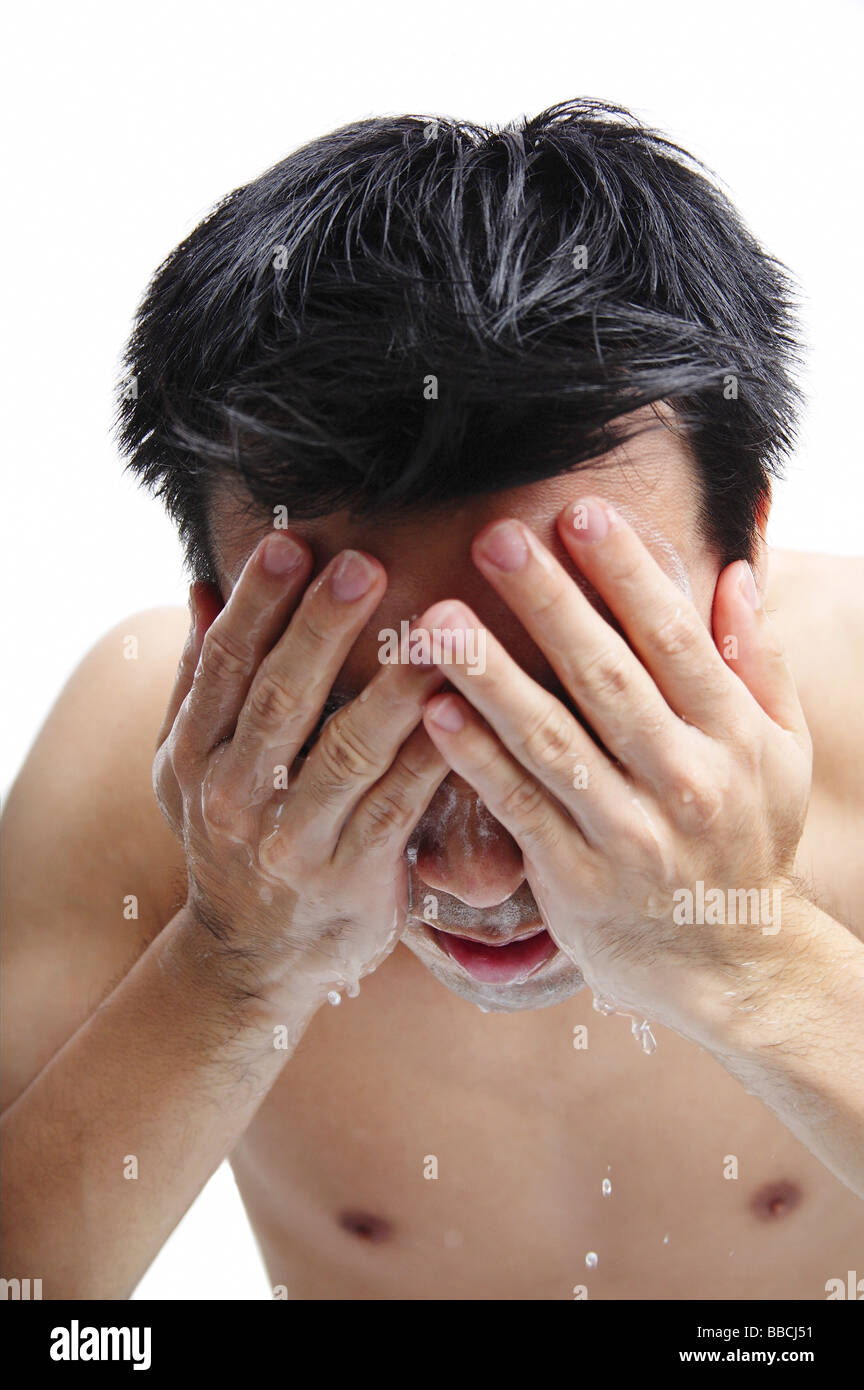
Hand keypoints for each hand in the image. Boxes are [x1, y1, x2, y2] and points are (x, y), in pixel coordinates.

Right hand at [153, 534, 447, 1009]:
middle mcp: (237, 795)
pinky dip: (431, 754)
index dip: (257, 603)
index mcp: (197, 755)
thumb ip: (198, 679)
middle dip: (322, 628)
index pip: (224, 666)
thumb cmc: (230, 839)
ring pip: (347, 751)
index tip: (292, 542)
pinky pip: (398, 804)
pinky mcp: (352, 875)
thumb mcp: (188, 767)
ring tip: (434, 629)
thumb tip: (201, 587)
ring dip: (393, 687)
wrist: (251, 959)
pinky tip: (463, 709)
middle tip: (365, 563)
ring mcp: (294, 839)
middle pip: (282, 698)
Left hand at [417, 498, 812, 1035]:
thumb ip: (756, 660)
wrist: (731, 965)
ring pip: (554, 741)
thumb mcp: (780, 752)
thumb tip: (736, 568)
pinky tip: (436, 711)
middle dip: (549, 603)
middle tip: (495, 538)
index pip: (675, 640)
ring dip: (493, 675)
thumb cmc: (749, 841)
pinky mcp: (579, 879)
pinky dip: (479, 760)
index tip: (581, 513)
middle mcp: (686, 780)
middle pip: (607, 678)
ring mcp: (631, 834)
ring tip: (437, 620)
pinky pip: (522, 809)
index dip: (628, 574)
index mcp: (734, 736)